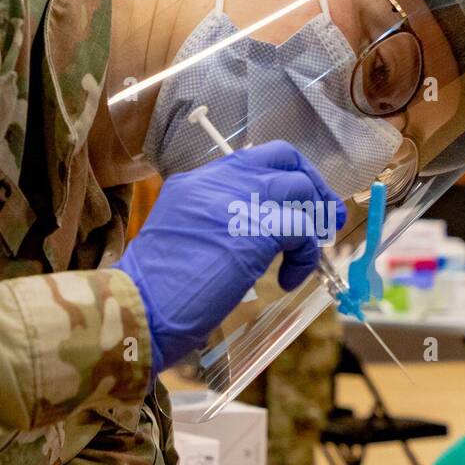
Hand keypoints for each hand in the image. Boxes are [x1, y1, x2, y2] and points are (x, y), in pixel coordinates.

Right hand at [116, 141, 345, 374]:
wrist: (140, 306)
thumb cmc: (155, 288)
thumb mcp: (182, 237)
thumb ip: (214, 222)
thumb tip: (254, 234)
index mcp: (196, 181)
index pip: (252, 160)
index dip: (282, 178)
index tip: (295, 203)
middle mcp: (218, 182)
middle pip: (284, 158)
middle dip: (312, 183)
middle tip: (323, 217)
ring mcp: (239, 201)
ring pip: (300, 188)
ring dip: (315, 220)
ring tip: (310, 251)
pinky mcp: (257, 229)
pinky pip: (303, 230)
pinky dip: (306, 256)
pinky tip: (288, 279)